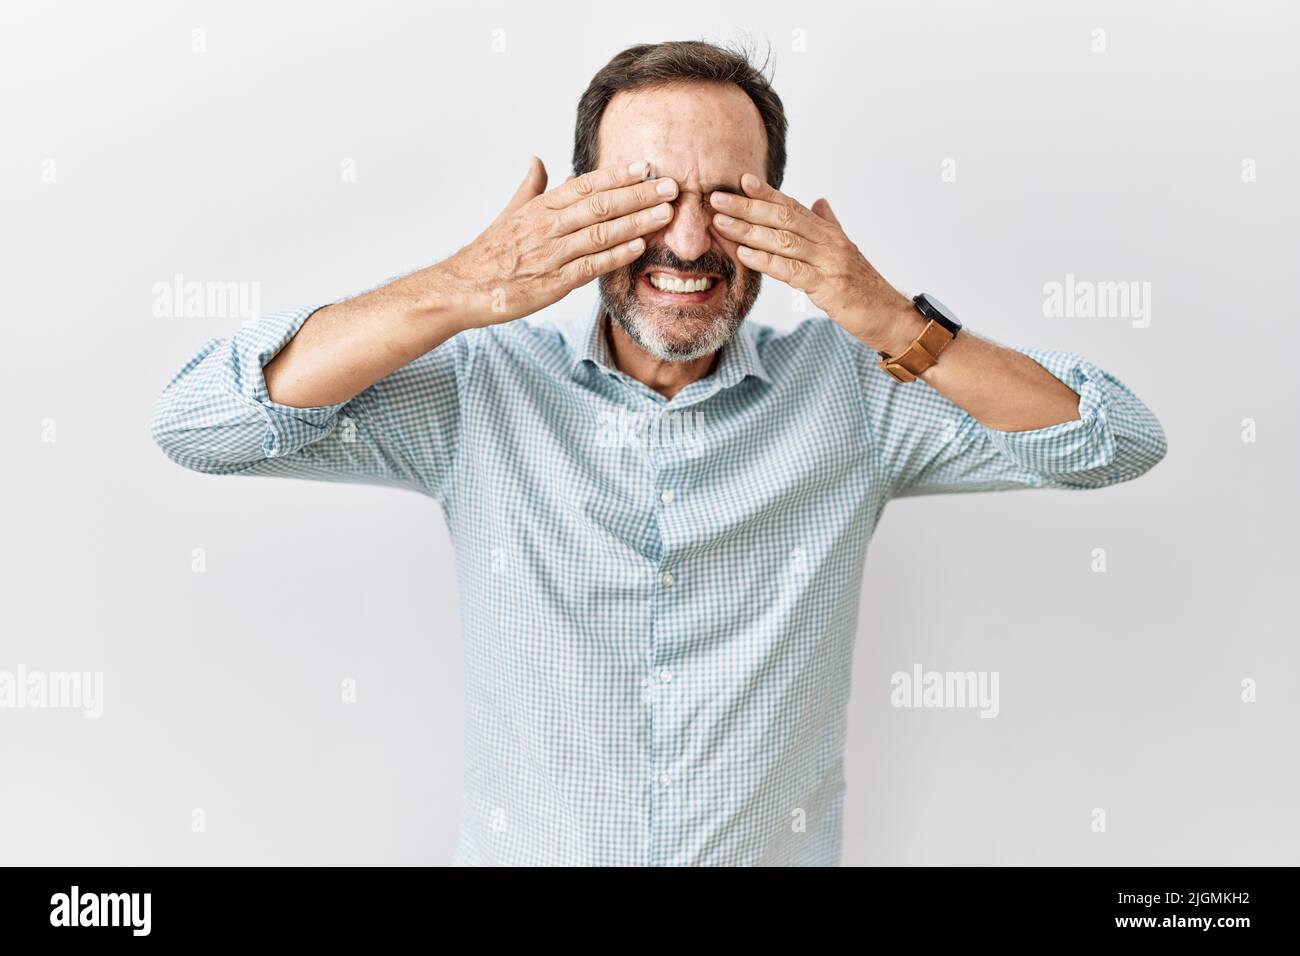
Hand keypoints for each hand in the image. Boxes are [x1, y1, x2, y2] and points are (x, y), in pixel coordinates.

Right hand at [431, 157, 677, 328]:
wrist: (463, 287)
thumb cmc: (489, 253)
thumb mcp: (509, 213)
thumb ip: (530, 188)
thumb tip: (538, 160)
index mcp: (540, 208)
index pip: (584, 185)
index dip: (617, 175)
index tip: (645, 167)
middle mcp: (547, 227)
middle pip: (600, 204)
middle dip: (638, 194)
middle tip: (671, 187)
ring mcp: (551, 254)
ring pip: (600, 233)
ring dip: (636, 221)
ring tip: (665, 213)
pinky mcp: (552, 283)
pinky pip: (590, 266)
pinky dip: (615, 255)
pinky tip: (639, 247)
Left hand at [709, 174, 922, 352]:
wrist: (891, 316)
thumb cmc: (866, 289)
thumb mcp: (845, 252)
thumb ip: (828, 226)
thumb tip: (818, 201)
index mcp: (829, 234)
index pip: (793, 206)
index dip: (767, 192)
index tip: (741, 180)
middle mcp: (829, 242)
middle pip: (783, 218)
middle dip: (747, 206)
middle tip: (717, 197)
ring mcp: (829, 263)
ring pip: (784, 240)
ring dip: (749, 230)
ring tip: (721, 222)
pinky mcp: (828, 286)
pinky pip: (791, 271)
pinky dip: (766, 261)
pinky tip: (744, 254)